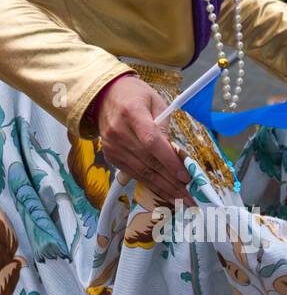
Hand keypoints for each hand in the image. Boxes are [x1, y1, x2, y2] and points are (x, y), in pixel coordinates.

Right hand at [96, 76, 194, 206]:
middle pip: (148, 161)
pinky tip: (164, 192)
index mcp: (131, 113)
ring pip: (141, 172)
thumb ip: (165, 126)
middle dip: (171, 181)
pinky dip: (150, 184)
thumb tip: (176, 155)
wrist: (104, 97)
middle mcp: (118, 132)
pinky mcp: (110, 156)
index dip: (169, 161)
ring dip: (163, 188)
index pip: (152, 142)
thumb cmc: (135, 96)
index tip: (186, 175)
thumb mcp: (156, 102)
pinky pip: (133, 173)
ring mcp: (112, 146)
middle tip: (190, 196)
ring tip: (181, 199)